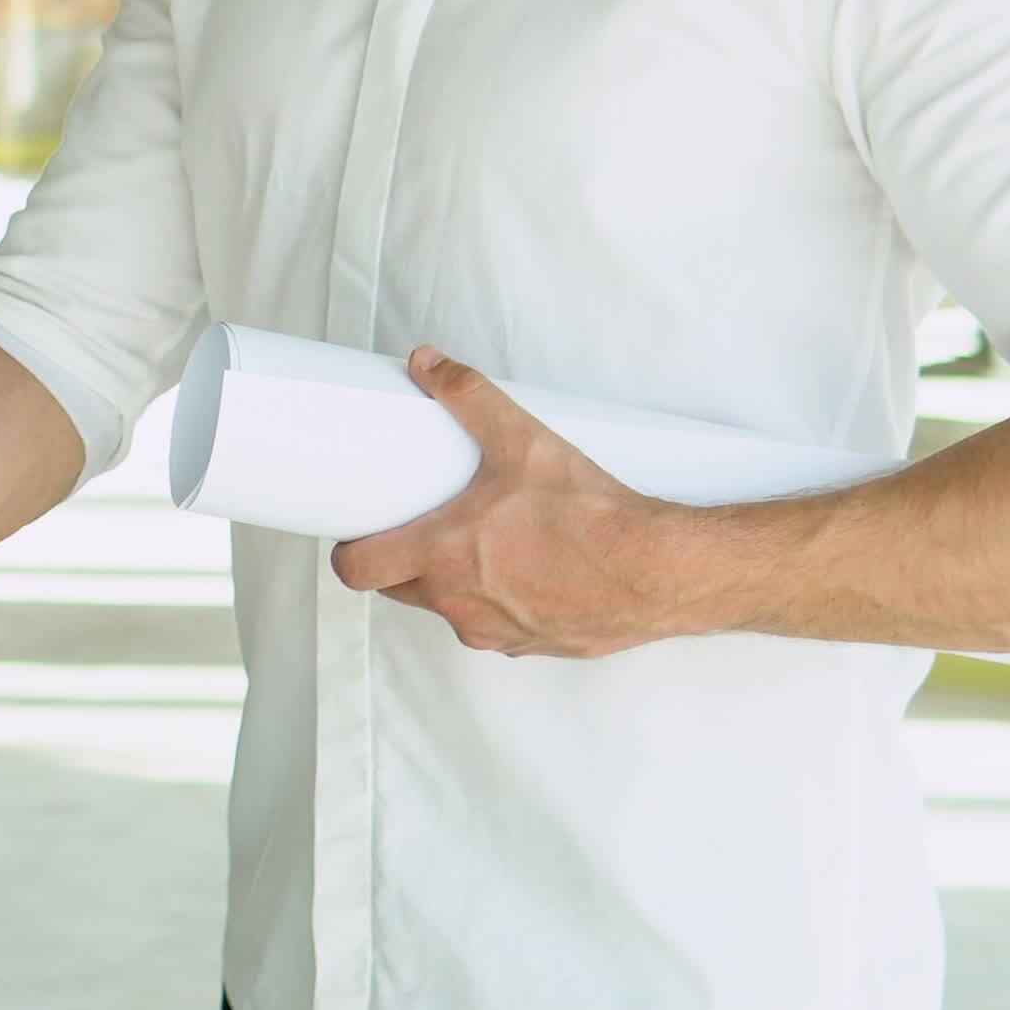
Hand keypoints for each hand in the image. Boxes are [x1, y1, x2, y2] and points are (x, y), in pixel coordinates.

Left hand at [328, 348, 716, 658]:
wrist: (658, 572)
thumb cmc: (591, 515)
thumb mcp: (524, 440)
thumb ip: (468, 397)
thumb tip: (428, 363)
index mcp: (443, 557)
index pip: (357, 570)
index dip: (351, 549)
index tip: (363, 527)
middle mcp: (460, 604)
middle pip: (398, 589)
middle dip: (401, 559)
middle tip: (422, 522)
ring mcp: (496, 633)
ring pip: (449, 608)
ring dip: (452, 580)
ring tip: (482, 539)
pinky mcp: (531, 646)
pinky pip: (495, 624)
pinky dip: (499, 600)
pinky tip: (525, 569)